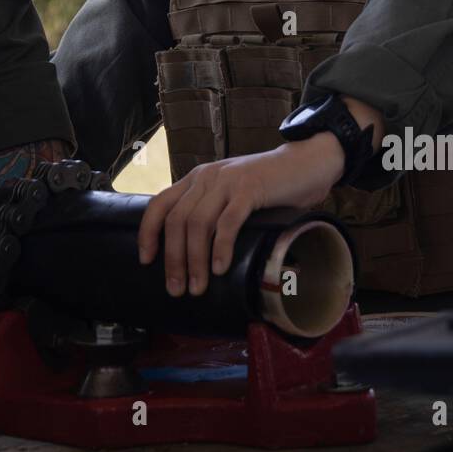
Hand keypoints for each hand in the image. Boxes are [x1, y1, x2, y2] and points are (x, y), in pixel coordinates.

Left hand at [138, 137, 344, 297]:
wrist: (306, 163)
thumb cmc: (269, 187)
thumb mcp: (231, 194)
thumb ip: (214, 211)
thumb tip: (195, 254)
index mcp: (197, 179)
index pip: (160, 204)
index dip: (148, 232)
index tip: (146, 260)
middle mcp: (207, 178)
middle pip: (176, 220)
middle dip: (172, 258)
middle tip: (176, 288)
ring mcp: (228, 182)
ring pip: (197, 223)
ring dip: (194, 260)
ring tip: (197, 287)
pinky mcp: (250, 189)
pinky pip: (228, 222)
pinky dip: (221, 247)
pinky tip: (220, 268)